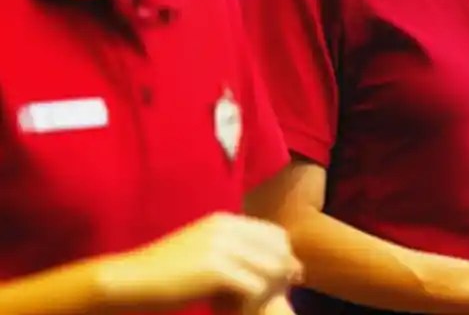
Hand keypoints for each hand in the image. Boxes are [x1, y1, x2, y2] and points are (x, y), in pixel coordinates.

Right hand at [95, 213, 300, 312]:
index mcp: (225, 221)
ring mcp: (222, 247)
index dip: (283, 256)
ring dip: (267, 290)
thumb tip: (268, 264)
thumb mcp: (201, 251)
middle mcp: (227, 228)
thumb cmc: (164, 273)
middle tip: (272, 295)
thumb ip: (232, 251)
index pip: (275, 233)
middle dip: (281, 274)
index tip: (281, 278)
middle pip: (278, 249)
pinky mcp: (216, 269)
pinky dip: (251, 302)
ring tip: (250, 304)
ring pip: (271, 269)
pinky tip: (235, 310)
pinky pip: (255, 287)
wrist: (129, 281)